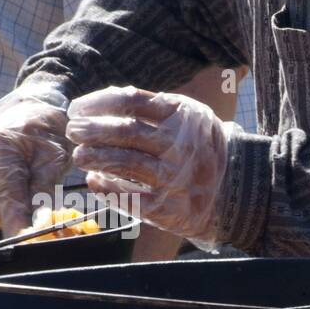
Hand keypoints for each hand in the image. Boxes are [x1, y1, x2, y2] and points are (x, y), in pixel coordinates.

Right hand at [0, 83, 71, 231]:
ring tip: (14, 203)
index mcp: (2, 147)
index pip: (6, 196)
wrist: (34, 105)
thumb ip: (44, 192)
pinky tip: (1, 194)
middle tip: (22, 217)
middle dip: (0, 217)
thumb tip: (39, 222)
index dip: (15, 222)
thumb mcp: (55, 159)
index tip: (24, 237)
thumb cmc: (48, 131)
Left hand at [66, 86, 231, 243]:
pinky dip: (108, 189)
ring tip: (80, 156)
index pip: (131, 101)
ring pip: (124, 163)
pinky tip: (95, 182)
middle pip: (125, 132)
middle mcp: (179, 145)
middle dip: (91, 130)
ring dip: (95, 158)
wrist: (236, 191)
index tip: (77, 109)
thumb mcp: (188, 117)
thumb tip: (102, 104)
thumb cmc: (201, 148)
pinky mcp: (169, 208)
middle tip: (73, 132)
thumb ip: (153, 108)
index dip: (97, 103)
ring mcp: (174, 178)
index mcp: (182, 115)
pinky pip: (130, 198)